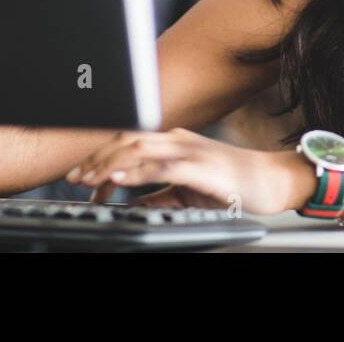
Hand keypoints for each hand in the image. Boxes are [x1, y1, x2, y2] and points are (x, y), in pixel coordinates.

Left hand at [64, 127, 302, 215]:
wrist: (269, 180)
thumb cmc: (232, 183)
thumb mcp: (186, 190)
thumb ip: (158, 194)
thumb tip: (131, 204)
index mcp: (174, 141)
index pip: (128, 141)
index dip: (101, 156)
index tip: (81, 175)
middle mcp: (178, 140)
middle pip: (126, 139)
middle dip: (96, 158)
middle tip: (74, 177)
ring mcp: (189, 150)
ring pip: (138, 148)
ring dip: (109, 164)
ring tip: (88, 180)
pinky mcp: (199, 167)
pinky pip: (161, 166)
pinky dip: (136, 172)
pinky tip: (120, 180)